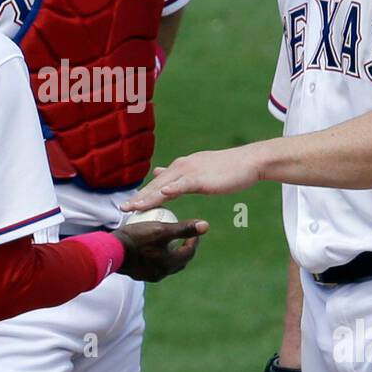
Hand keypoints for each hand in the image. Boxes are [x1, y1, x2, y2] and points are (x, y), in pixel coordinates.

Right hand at [112, 218, 208, 281]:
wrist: (110, 251)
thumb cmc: (136, 238)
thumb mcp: (161, 230)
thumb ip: (183, 229)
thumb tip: (206, 226)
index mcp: (170, 263)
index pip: (189, 252)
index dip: (194, 240)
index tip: (193, 231)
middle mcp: (162, 273)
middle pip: (180, 261)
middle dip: (184, 249)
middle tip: (183, 237)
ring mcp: (149, 275)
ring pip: (166, 265)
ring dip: (170, 254)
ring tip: (168, 241)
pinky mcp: (139, 274)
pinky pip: (153, 265)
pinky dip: (157, 257)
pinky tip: (151, 247)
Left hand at [122, 147, 262, 211]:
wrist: (248, 162)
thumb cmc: (226, 168)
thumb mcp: (198, 169)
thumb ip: (178, 174)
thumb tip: (159, 172)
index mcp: (180, 168)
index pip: (157, 184)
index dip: (143, 195)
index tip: (129, 205)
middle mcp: (181, 167)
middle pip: (156, 186)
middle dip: (139, 198)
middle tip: (123, 209)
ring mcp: (190, 172)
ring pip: (165, 187)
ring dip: (148, 197)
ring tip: (134, 206)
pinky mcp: (201, 178)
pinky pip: (183, 185)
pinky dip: (172, 189)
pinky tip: (162, 194)